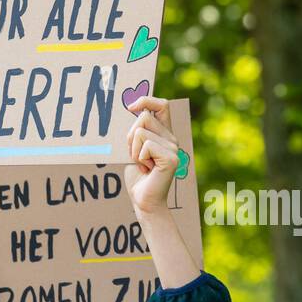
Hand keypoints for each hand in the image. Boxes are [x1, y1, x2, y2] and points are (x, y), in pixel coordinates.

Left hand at [123, 95, 179, 217]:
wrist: (145, 201)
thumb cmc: (138, 176)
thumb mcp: (134, 148)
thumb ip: (136, 131)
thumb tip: (127, 109)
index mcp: (164, 134)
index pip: (162, 105)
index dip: (146, 100)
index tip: (130, 107)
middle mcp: (172, 138)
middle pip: (143, 117)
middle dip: (130, 136)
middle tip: (136, 156)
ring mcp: (174, 148)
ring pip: (140, 131)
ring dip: (133, 150)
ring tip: (142, 164)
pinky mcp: (171, 158)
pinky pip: (145, 145)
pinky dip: (139, 158)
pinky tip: (147, 169)